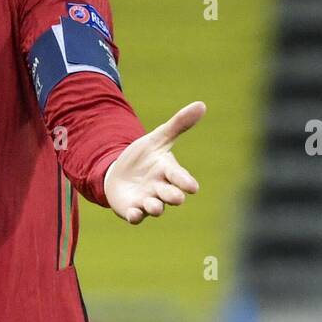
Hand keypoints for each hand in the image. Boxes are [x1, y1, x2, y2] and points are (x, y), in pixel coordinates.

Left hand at [103, 101, 205, 223]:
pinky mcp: (132, 210)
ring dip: (155, 208)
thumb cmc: (144, 157)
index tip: (192, 187)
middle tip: (177, 197)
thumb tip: (201, 104)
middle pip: (171, 195)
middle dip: (173, 196)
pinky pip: (135, 217)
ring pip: (155, 208)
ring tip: (154, 206)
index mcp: (168, 172)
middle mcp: (161, 189)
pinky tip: (132, 214)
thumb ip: (178, 125)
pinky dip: (135, 217)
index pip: (180, 177)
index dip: (186, 181)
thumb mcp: (157, 139)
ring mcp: (147, 201)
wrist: (120, 174)